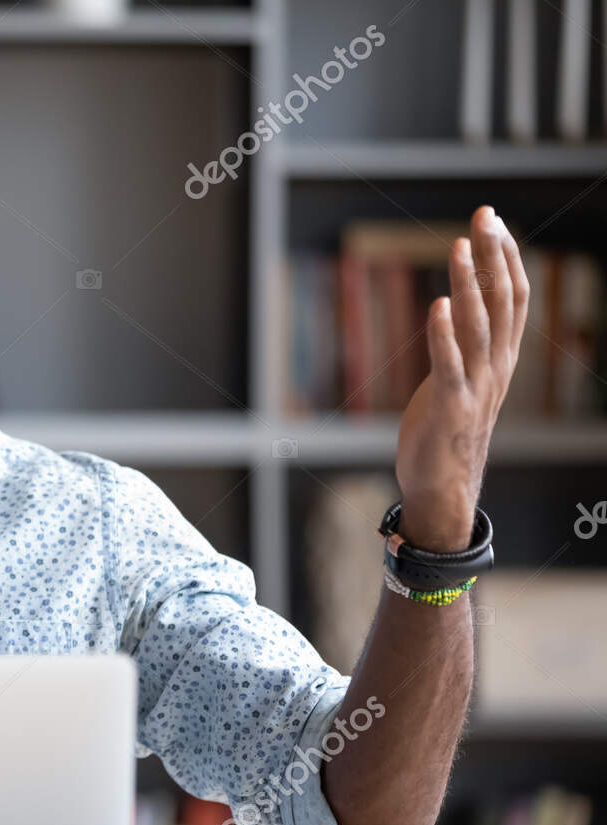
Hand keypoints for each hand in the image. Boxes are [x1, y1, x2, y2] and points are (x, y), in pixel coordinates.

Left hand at [394, 205, 526, 550]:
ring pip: (478, 326)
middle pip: (501, 301)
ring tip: (459, 246)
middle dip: (493, 256)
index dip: (505, 257)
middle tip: (483, 215)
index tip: (493, 220)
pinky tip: (437, 305)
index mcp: (501, 358)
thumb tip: (457, 305)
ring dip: (469, 284)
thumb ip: (467, 346)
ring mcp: (475, 386)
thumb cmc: (448, 429)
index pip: (513, 296)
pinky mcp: (449, 405)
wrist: (444, 484)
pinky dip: (443, 334)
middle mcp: (495, 367)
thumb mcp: (465, 379)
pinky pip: (449, 364)